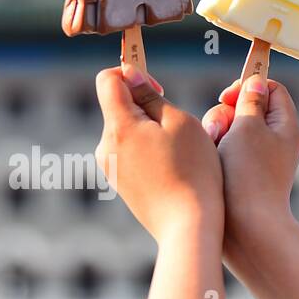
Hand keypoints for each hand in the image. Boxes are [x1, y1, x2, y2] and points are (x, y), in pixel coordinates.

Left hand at [94, 64, 223, 243]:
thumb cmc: (192, 170)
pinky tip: (170, 167)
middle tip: (176, 124)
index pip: (107, 80)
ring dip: (148, 129)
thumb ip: (150, 96)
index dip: (130, 73)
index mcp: (118, 126)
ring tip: (177, 150)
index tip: (156, 88)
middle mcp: (106, 146)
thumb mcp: (179, 122)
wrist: (187, 225)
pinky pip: (129, 153)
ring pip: (126, 131)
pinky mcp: (119, 183)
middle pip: (117, 106)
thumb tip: (129, 74)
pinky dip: (147, 150)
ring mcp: (110, 167)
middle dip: (144, 105)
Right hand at [200, 74, 298, 264]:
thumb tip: (255, 84)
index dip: (248, 85)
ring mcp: (259, 160)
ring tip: (212, 148)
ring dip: (217, 132)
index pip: (271, 89)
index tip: (226, 96)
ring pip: (232, 131)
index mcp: (285, 126)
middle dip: (226, 113)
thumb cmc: (248, 175)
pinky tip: (209, 162)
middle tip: (218, 129)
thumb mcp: (247, 127)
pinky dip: (216, 152)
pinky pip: (227, 152)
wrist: (246, 227)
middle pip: (247, 109)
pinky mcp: (243, 176)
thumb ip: (249, 101)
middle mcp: (275, 142)